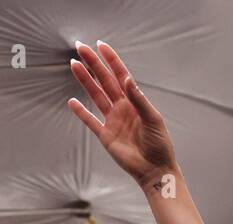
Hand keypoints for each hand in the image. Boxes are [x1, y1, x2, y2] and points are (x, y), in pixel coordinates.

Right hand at [67, 41, 175, 185]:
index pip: (120, 75)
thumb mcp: (152, 119)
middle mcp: (122, 107)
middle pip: (104, 80)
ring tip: (73, 65)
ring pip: (96, 96)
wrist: (154, 170)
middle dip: (93, 63)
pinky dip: (81, 112)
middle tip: (80, 47)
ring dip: (85, 80)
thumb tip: (127, 79)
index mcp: (135, 101)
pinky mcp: (106, 136)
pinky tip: (72, 102)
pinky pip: (91, 121)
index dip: (111, 60)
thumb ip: (138, 99)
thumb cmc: (159, 145)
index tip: (100, 45)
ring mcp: (113, 121)